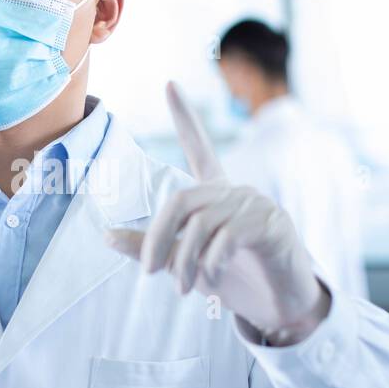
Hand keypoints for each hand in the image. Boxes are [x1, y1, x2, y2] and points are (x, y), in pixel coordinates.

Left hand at [105, 81, 329, 343]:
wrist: (283, 304)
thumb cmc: (236, 278)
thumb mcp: (187, 264)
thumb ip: (152, 248)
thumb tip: (106, 235)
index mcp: (216, 195)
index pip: (199, 147)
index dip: (185, 117)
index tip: (169, 83)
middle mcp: (235, 192)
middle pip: (181, 201)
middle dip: (157, 238)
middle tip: (148, 272)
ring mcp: (255, 205)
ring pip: (200, 225)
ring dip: (185, 262)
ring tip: (185, 288)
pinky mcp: (271, 226)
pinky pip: (226, 238)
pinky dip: (211, 264)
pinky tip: (213, 279)